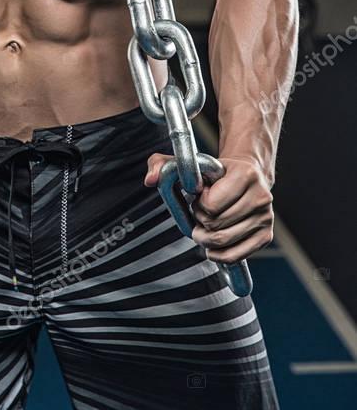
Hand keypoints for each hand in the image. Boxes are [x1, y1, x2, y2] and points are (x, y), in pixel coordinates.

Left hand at [144, 152, 273, 262]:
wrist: (248, 174)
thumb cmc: (217, 170)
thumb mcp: (192, 161)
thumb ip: (164, 164)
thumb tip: (150, 180)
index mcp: (246, 174)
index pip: (211, 204)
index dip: (198, 204)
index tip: (199, 196)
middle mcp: (261, 196)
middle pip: (217, 225)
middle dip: (200, 222)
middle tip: (199, 213)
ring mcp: (266, 217)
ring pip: (225, 241)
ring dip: (207, 238)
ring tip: (205, 225)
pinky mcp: (267, 235)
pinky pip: (238, 255)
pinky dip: (219, 255)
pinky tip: (212, 246)